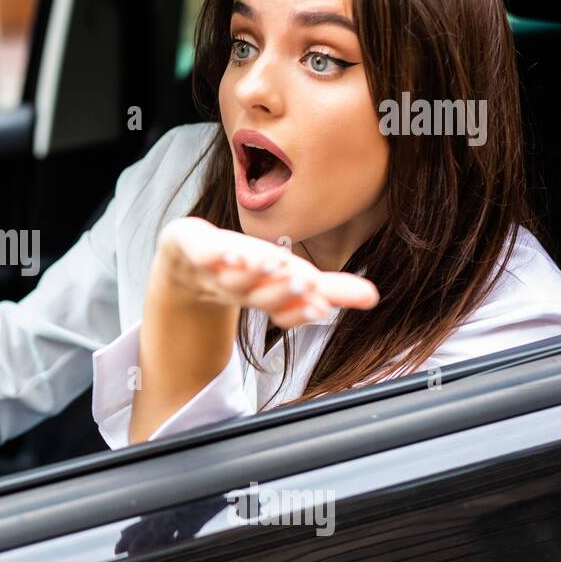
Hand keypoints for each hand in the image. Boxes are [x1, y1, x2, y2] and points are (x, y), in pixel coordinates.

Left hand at [153, 216, 378, 329]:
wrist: (186, 262)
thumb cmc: (245, 269)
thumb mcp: (289, 277)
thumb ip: (330, 288)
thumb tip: (374, 298)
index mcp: (264, 297)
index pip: (284, 311)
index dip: (300, 311)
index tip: (321, 307)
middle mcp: (239, 290)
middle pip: (261, 296)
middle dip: (283, 291)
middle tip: (306, 284)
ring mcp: (212, 273)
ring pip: (232, 279)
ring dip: (253, 273)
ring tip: (275, 264)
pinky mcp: (191, 250)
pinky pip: (200, 255)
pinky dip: (212, 255)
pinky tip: (226, 253)